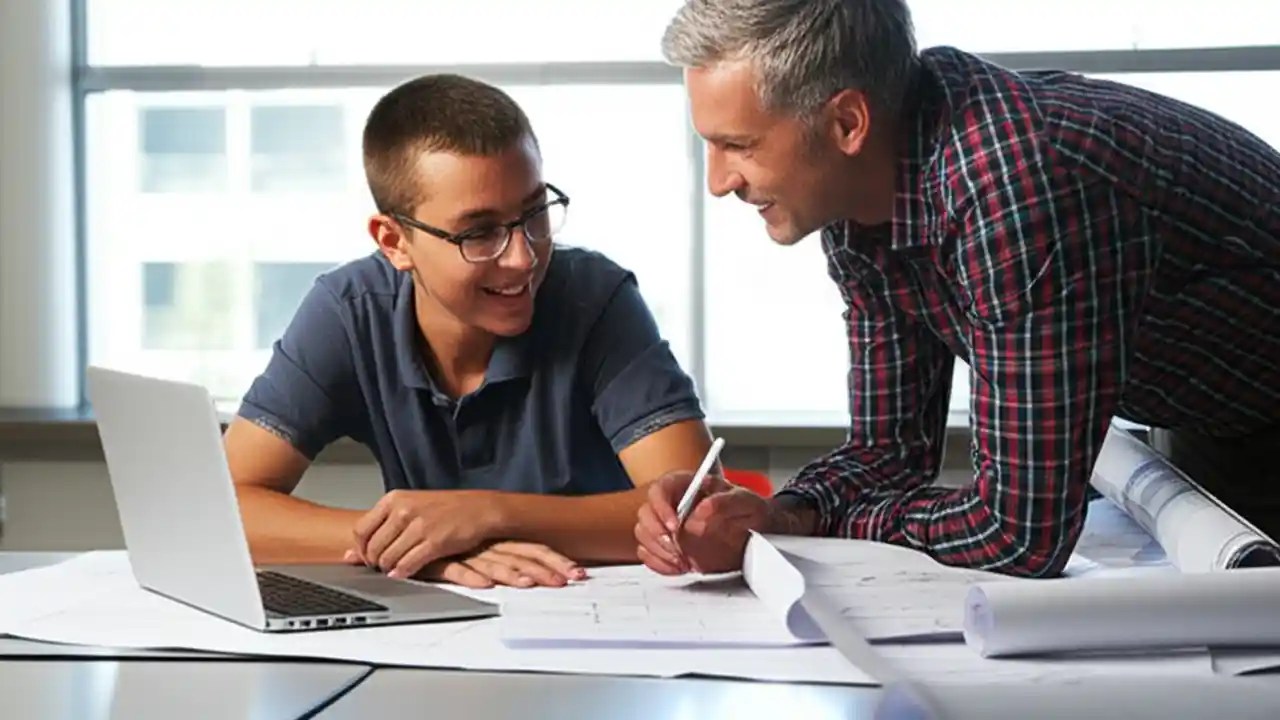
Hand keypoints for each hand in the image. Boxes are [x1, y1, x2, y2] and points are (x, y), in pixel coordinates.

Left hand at [346, 489, 499, 578]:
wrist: (479, 509)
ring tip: (395, 568)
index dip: (360, 549)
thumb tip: (349, 555)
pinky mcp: (434, 542)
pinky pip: (407, 564)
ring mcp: (419, 526)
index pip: (360, 530)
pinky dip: (402, 572)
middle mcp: (403, 511)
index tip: (366, 556)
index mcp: (394, 499)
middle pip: (373, 547)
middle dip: (374, 562)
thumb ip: (381, 527)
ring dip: (388, 569)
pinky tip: (404, 572)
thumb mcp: (410, 507)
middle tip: (382, 566)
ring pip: (388, 558)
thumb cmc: (445, 508)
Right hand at [418, 541, 586, 588]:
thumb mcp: (479, 547)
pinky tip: (484, 584)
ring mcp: (466, 551)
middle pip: (522, 556)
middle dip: (547, 569)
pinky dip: (472, 576)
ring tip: (531, 583)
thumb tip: (528, 572)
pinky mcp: (443, 559)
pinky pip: (459, 568)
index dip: (556, 560)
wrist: (409, 528)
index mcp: (498, 541)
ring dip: (513, 574)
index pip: (533, 549)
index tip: (578, 572)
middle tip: (569, 580)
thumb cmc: (448, 541)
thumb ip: (500, 558)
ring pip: (495, 562)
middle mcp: (487, 544)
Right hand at [635, 470, 768, 574]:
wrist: (756, 530)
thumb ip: (725, 502)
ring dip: (658, 550)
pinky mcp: (667, 545)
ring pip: (643, 534)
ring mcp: (666, 525)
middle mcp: (671, 503)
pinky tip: (677, 567)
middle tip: (677, 547)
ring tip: (681, 559)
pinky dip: (659, 563)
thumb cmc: (747, 510)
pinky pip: (648, 553)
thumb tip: (703, 509)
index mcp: (686, 485)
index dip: (661, 507)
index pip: (660, 489)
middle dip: (657, 533)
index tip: (675, 525)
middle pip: (646, 513)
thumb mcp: (744, 500)